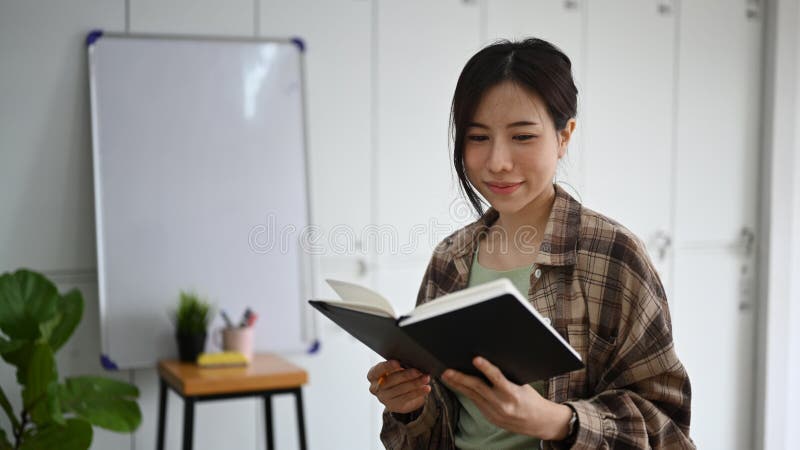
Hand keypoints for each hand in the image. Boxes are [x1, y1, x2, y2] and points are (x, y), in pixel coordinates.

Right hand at [367, 360, 431, 413]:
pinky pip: (406, 398)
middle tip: (418, 371)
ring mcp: (383, 398)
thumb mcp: (394, 369)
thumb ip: (398, 365)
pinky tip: (425, 388)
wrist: (398, 393)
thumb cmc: (395, 375)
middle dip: (406, 375)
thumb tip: (412, 361)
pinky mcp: (393, 406)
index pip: (378, 370)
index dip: (387, 366)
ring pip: (400, 390)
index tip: (398, 363)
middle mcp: (375, 388)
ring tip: (426, 378)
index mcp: (372, 375)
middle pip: (391, 380)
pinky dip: (418, 392)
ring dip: (415, 383)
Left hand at [441, 356, 571, 439]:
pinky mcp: (490, 418)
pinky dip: (466, 393)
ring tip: (447, 376)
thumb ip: (506, 376)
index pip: (497, 378)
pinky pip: (475, 403)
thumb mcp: (522, 384)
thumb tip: (488, 360)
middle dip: (461, 378)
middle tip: (448, 370)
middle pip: (478, 388)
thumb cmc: (531, 398)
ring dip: (458, 385)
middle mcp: (502, 405)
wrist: (538, 421)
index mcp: (513, 393)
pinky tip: (458, 386)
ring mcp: (494, 413)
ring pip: (472, 396)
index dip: (486, 368)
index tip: (475, 359)